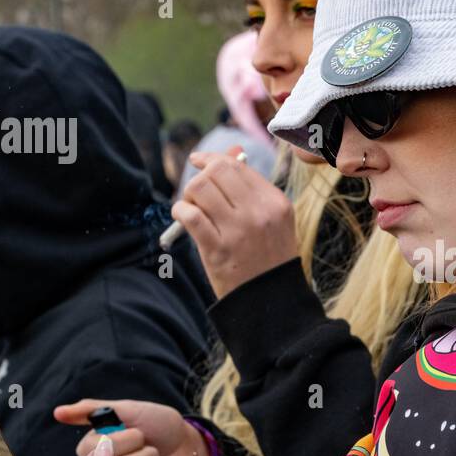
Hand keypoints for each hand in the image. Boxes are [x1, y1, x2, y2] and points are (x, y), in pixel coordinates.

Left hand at [170, 146, 298, 298]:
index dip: (212, 159)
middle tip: (197, 191)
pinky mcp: (218, 248)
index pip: (237, 166)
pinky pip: (190, 215)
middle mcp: (259, 212)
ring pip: (201, 188)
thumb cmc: (267, 257)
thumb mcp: (272, 220)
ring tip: (193, 207)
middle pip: (217, 171)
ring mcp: (238, 230)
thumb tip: (227, 154)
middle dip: (200, 176)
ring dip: (189, 194)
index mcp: (275, 201)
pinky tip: (183, 218)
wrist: (269, 301)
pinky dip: (180, 211)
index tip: (199, 161)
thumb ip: (250, 189)